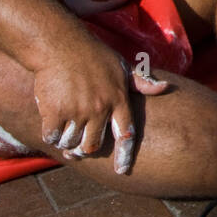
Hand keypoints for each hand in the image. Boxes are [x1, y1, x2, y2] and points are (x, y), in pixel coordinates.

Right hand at [33, 35, 167, 173]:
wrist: (60, 45)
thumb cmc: (93, 55)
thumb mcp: (121, 66)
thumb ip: (141, 81)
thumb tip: (166, 87)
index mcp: (118, 99)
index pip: (127, 134)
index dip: (124, 155)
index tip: (122, 171)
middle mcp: (100, 108)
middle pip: (92, 146)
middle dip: (84, 151)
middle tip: (78, 149)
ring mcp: (77, 110)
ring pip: (71, 144)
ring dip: (66, 144)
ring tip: (64, 135)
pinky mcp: (55, 111)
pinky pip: (52, 137)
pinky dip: (50, 136)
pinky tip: (51, 128)